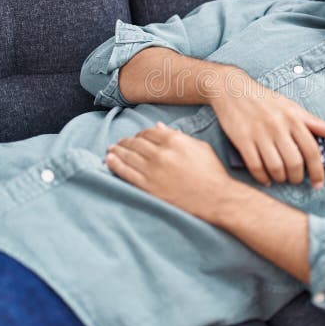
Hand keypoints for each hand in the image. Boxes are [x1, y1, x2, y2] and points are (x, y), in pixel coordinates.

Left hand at [105, 122, 235, 221]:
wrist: (216, 198)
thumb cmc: (212, 173)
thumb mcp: (199, 147)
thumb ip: (177, 135)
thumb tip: (159, 127)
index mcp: (174, 140)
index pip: (149, 132)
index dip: (141, 134)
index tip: (138, 138)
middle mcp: (160, 153)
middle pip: (136, 143)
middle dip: (126, 142)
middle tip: (119, 143)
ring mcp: (152, 170)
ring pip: (128, 156)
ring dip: (117, 151)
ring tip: (111, 150)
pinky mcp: (147, 186)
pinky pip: (125, 172)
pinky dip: (114, 165)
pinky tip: (108, 161)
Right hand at [209, 69, 324, 188]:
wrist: (233, 89)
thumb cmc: (264, 100)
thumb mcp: (292, 107)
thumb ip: (314, 122)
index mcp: (293, 118)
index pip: (312, 150)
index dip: (318, 171)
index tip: (319, 183)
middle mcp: (278, 126)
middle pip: (294, 162)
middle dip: (297, 177)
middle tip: (296, 180)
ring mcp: (259, 133)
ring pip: (275, 167)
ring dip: (280, 178)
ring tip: (281, 178)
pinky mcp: (242, 139)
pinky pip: (255, 166)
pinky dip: (262, 177)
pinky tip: (266, 178)